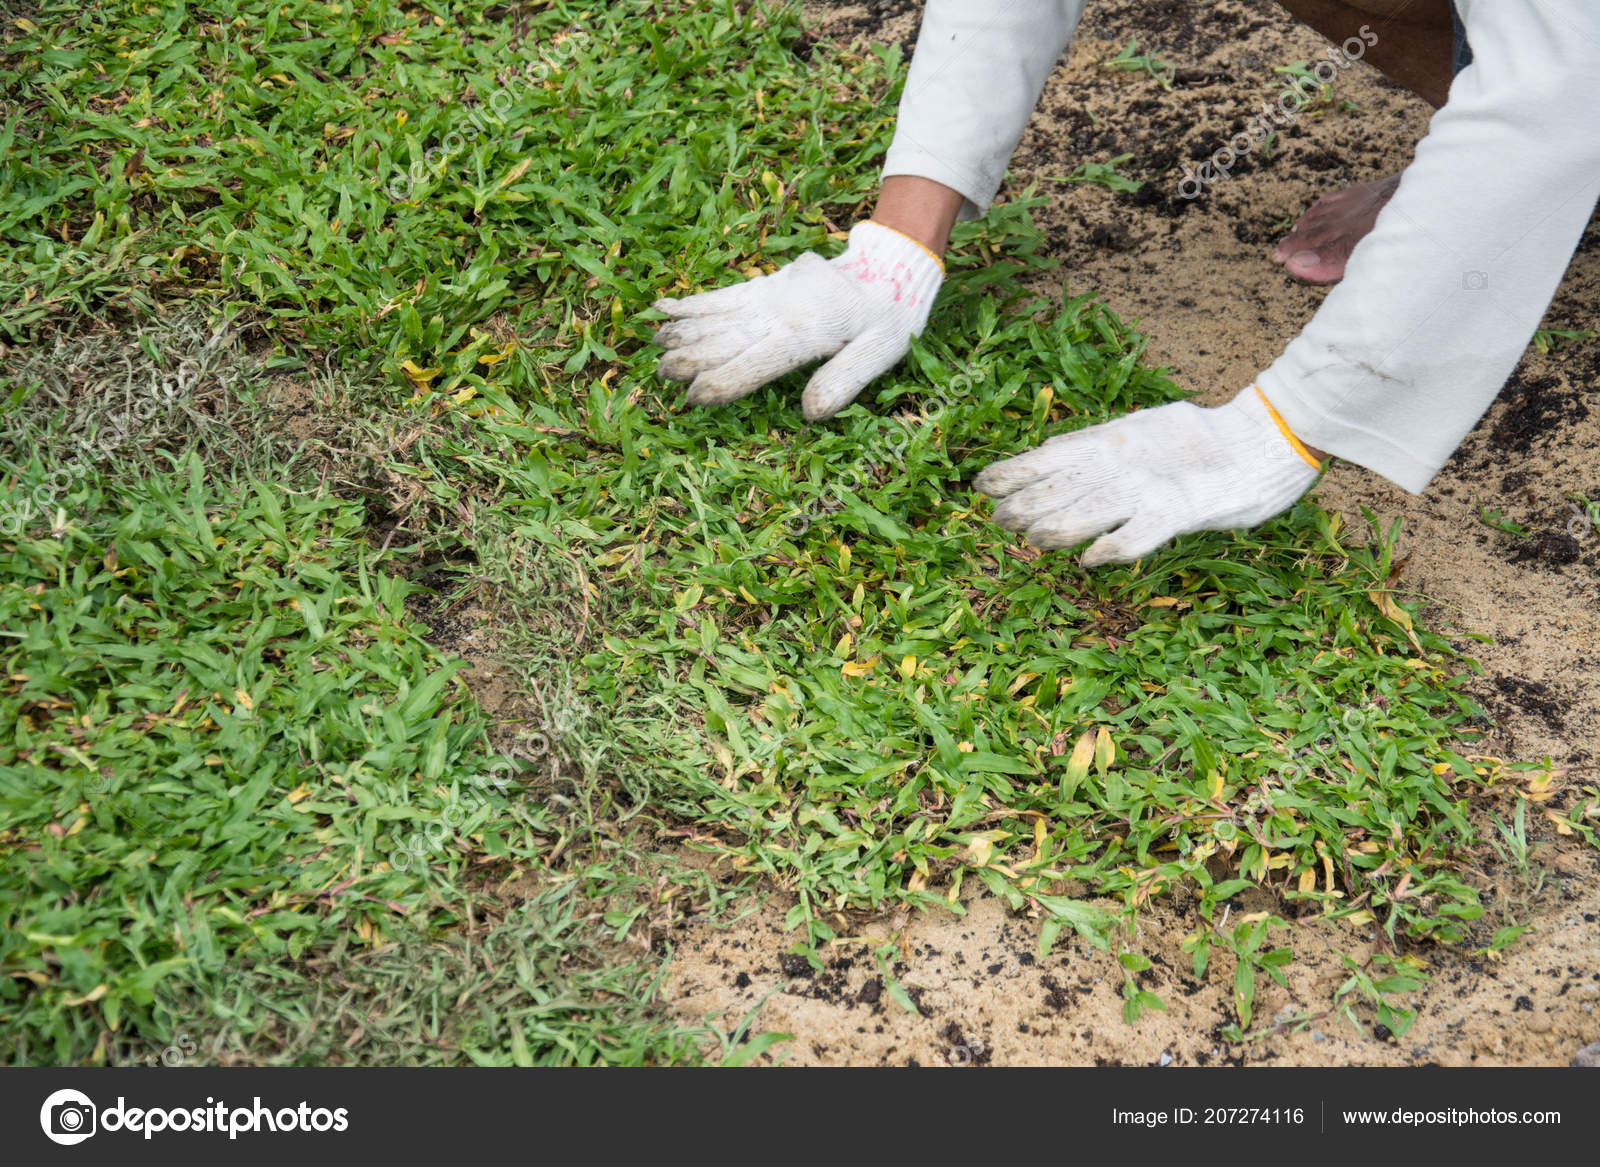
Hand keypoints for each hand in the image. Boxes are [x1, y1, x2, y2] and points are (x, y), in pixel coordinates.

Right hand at [652, 221, 943, 419]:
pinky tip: (665, 305)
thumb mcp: (884, 351)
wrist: (893, 265)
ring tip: (654, 344)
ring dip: (685, 329)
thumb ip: (846, 380)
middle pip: (729, 337)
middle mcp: (783, 311)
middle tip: (661, 375)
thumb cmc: (891, 315)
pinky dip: (695, 301)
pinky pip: (726, 293)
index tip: (694, 397)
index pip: (757, 362)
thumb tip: (811, 413)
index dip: (724, 381)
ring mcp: (772, 293)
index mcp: (809, 333)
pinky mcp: (768, 284)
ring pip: (720, 313)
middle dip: (693, 356)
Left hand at [973, 386, 1322, 565]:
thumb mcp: (1137, 430)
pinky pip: (1135, 536)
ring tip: (1032, 540)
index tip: (980, 487)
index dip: (1010, 472)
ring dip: (1053, 528)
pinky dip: (1109, 549)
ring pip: (1085, 512)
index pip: (1046, 457)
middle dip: (1021, 504)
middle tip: (998, 520)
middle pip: (1056, 486)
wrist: (1266, 439)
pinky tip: (1090, 561)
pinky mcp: (1178, 511)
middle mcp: (1119, 462)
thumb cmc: (1198, 442)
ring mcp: (1146, 488)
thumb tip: (1046, 450)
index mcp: (1109, 440)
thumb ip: (1094, 445)